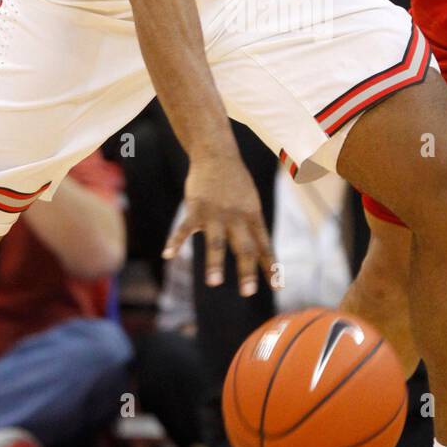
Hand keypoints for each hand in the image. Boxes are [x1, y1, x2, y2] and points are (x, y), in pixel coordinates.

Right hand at [163, 149, 276, 295]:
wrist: (217, 154)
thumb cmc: (236, 181)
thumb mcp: (250, 202)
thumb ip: (251, 226)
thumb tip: (258, 251)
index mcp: (253, 216)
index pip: (264, 246)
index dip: (271, 266)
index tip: (277, 286)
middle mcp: (237, 217)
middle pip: (244, 248)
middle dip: (246, 271)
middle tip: (248, 292)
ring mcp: (216, 214)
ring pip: (216, 242)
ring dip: (214, 263)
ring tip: (214, 282)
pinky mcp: (196, 208)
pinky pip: (185, 228)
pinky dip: (176, 242)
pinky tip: (169, 255)